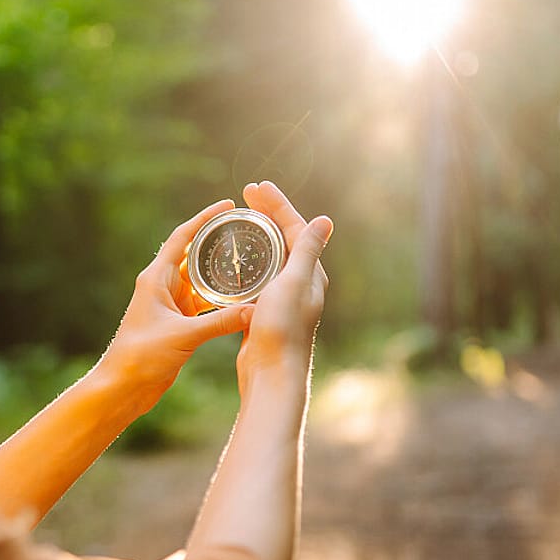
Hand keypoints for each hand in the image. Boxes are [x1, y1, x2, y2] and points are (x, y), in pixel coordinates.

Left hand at [96, 199, 252, 411]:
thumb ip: (220, 323)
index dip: (204, 219)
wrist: (123, 387)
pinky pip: (204, 304)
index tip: (227, 205)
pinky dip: (221, 301)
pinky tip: (242, 300)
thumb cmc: (140, 358)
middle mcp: (162, 286)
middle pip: (194, 255)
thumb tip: (255, 311)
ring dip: (222, 274)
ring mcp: (170, 305)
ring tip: (251, 263)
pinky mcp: (177, 323)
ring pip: (201, 281)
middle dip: (218, 243)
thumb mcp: (183, 336)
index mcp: (156, 278)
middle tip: (247, 233)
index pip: (182, 237)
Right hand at [236, 181, 330, 393]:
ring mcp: (282, 297)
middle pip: (283, 238)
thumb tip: (326, 220)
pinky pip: (258, 276)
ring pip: (270, 256)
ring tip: (239, 219)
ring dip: (256, 234)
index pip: (294, 227)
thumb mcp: (293, 283)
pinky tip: (233, 260)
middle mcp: (300, 283)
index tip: (255, 187)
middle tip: (246, 194)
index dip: (276, 204)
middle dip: (266, 213)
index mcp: (310, 273)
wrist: (270, 372)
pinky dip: (247, 260)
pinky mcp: (266, 310)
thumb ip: (307, 251)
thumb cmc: (281, 328)